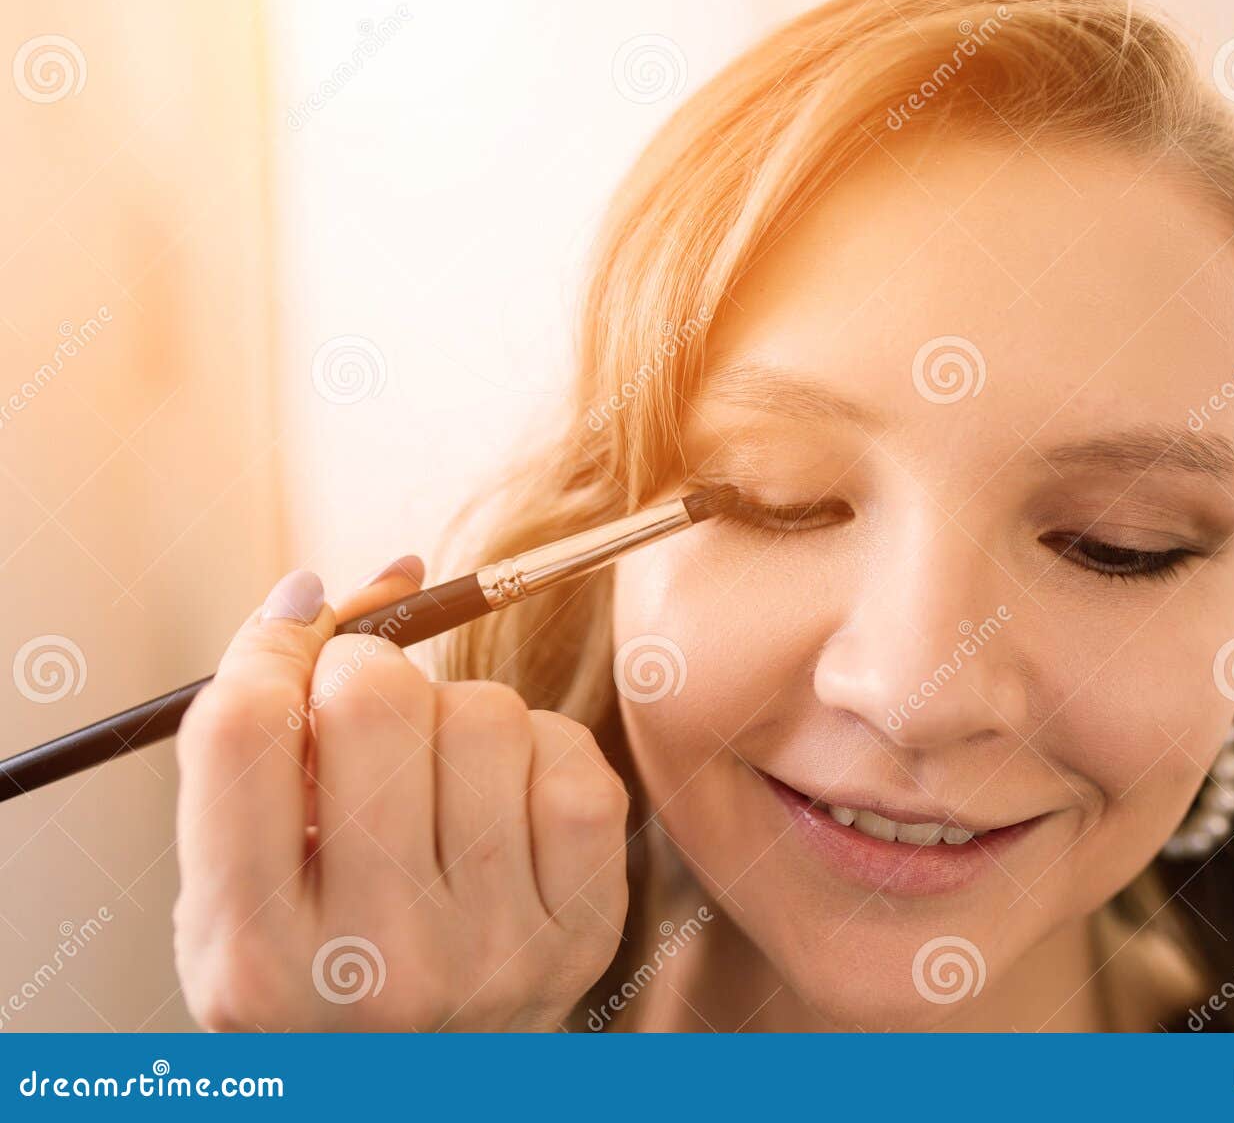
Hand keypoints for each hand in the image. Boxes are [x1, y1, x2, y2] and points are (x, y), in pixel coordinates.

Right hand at [172, 559, 627, 1029]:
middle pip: (372, 700)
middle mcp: (372, 964)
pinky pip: (572, 757)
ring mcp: (490, 951)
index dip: (270, 639)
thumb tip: (379, 573)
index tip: (299, 618)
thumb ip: (262, 751)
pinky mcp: (582, 934)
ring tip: (432, 778)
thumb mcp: (241, 896)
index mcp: (251, 961)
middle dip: (363, 666)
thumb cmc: (320, 970)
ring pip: (484, 710)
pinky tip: (502, 800)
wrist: (420, 1090)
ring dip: (454, 712)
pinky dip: (537, 750)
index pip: (241, 727)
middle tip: (363, 703)